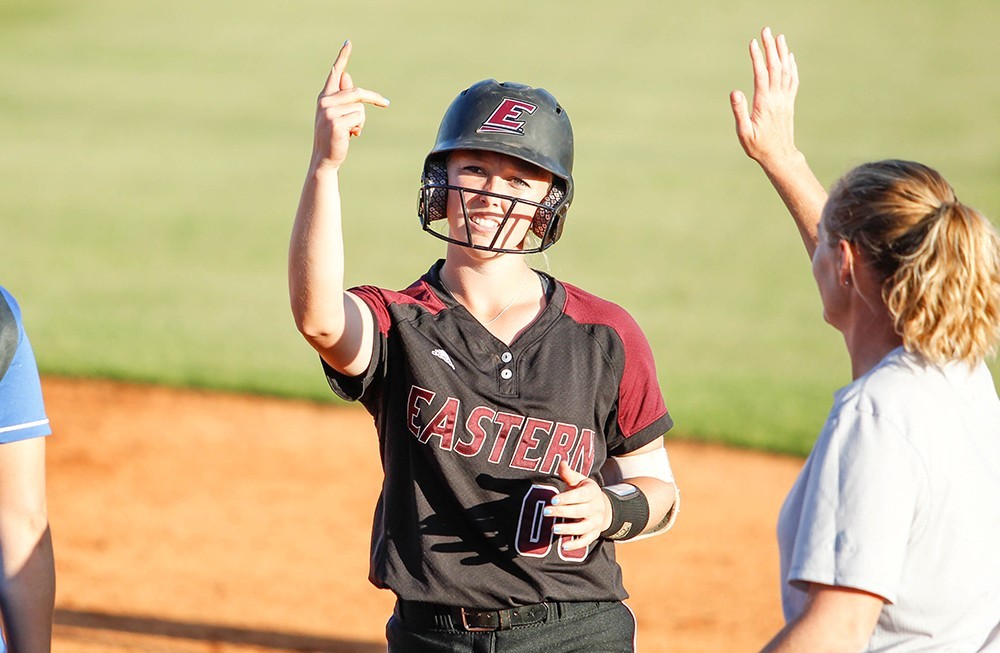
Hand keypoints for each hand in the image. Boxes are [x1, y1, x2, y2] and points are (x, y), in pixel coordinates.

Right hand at [311, 40, 389, 170]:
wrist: (324, 158)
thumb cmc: (334, 136)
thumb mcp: (338, 115)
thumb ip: (345, 98)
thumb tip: (347, 76)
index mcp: (325, 97)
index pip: (335, 73)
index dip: (342, 57)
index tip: (348, 42)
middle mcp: (325, 101)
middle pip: (357, 92)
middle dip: (374, 99)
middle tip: (386, 103)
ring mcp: (329, 112)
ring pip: (360, 108)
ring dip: (361, 121)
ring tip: (351, 131)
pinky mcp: (336, 123)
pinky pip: (359, 119)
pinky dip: (359, 128)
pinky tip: (350, 136)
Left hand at [546, 462, 611, 550]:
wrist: (604, 507)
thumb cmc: (585, 491)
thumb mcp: (580, 480)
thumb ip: (569, 474)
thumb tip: (561, 462)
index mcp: (592, 492)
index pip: (580, 495)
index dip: (567, 498)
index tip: (553, 499)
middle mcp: (596, 508)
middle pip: (579, 511)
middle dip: (562, 512)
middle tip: (546, 512)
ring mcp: (596, 522)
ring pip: (583, 527)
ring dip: (569, 529)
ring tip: (553, 529)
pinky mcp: (594, 534)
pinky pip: (586, 541)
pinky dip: (577, 545)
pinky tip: (564, 546)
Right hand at [730, 27, 799, 167]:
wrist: (779, 156)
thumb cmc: (758, 146)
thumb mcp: (743, 132)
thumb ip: (739, 111)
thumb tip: (734, 91)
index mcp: (764, 103)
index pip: (761, 74)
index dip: (757, 57)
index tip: (753, 42)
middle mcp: (777, 98)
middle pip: (775, 67)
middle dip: (770, 47)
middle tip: (766, 30)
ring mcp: (785, 99)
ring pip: (785, 71)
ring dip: (781, 52)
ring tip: (778, 37)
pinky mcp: (789, 103)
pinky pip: (792, 80)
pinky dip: (791, 66)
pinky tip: (789, 57)